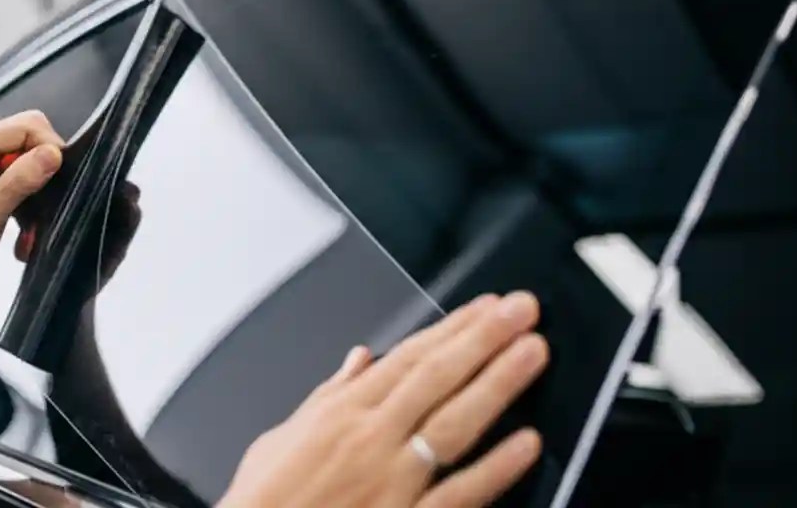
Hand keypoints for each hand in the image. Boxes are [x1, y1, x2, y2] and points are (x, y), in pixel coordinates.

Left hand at [0, 111, 63, 285]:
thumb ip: (22, 179)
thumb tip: (54, 152)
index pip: (28, 125)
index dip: (49, 147)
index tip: (56, 180)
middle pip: (26, 139)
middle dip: (42, 170)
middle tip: (43, 203)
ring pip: (20, 161)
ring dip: (31, 192)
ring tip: (28, 227)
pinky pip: (8, 178)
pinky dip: (19, 201)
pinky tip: (18, 228)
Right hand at [219, 292, 547, 507]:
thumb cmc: (264, 501)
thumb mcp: (282, 436)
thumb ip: (328, 394)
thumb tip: (358, 359)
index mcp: (342, 413)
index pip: (409, 357)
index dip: (453, 328)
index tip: (486, 307)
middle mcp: (372, 439)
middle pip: (438, 377)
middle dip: (485, 339)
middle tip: (523, 309)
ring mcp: (393, 480)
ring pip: (455, 423)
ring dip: (498, 384)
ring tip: (532, 352)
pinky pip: (459, 492)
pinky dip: (494, 468)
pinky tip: (527, 443)